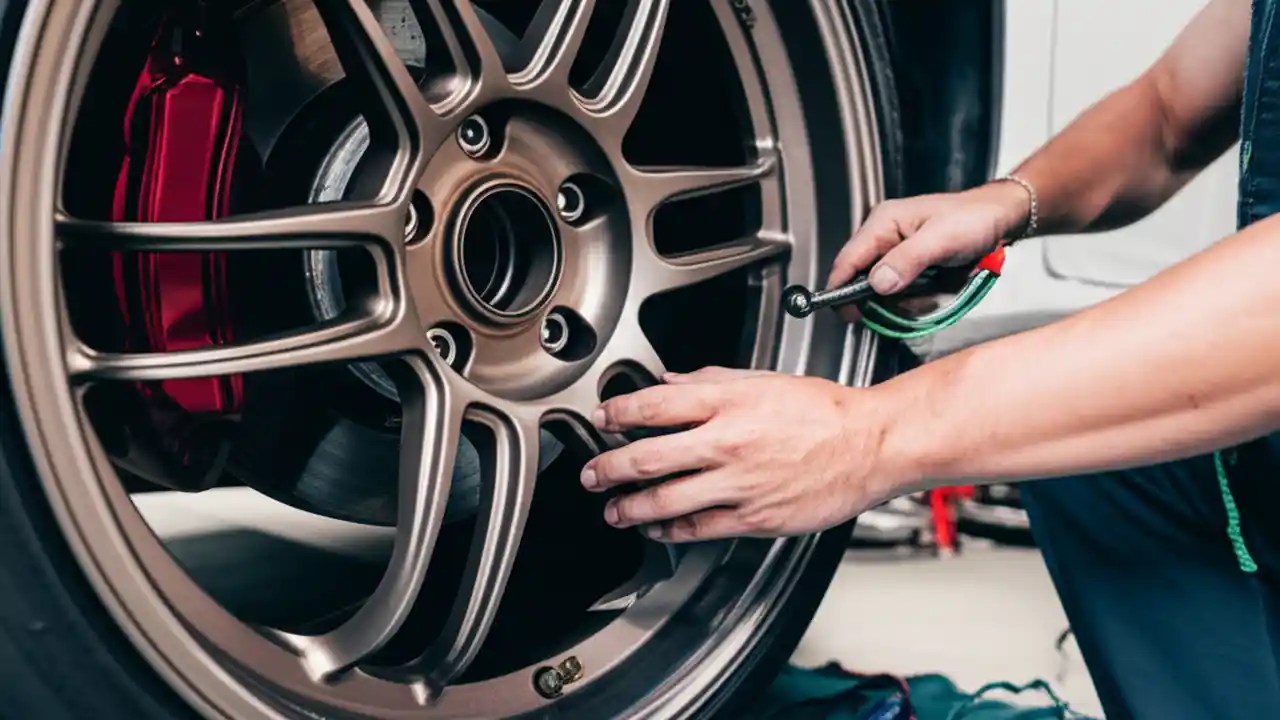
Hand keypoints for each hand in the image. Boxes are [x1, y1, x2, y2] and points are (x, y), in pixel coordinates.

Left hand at [579, 367, 902, 541]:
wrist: (870, 445)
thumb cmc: (824, 412)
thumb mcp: (763, 381)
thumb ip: (710, 380)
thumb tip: (669, 381)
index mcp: (728, 402)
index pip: (655, 405)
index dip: (618, 413)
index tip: (603, 418)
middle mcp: (727, 442)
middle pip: (647, 457)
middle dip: (607, 469)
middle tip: (591, 474)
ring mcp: (738, 483)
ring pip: (666, 499)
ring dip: (629, 507)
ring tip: (614, 510)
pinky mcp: (754, 517)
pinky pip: (699, 526)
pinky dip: (670, 529)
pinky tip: (657, 527)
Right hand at [827, 181, 1030, 315]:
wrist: (1000, 218)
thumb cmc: (973, 219)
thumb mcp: (941, 239)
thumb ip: (907, 260)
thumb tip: (876, 284)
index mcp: (882, 223)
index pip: (848, 260)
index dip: (841, 288)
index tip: (846, 313)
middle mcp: (883, 238)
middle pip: (861, 280)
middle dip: (883, 300)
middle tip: (911, 303)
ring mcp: (894, 254)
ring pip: (881, 292)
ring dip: (903, 302)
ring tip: (931, 294)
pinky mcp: (907, 268)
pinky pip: (899, 294)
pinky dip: (914, 301)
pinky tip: (933, 293)